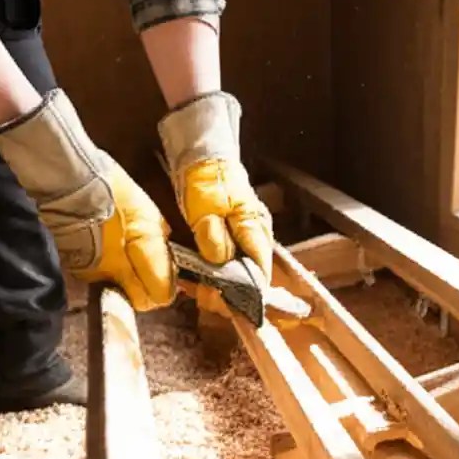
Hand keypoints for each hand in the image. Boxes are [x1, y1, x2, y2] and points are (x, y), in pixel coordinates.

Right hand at [0, 90, 175, 311]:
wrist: (67, 182)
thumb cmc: (111, 189)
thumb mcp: (146, 209)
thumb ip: (159, 239)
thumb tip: (166, 259)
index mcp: (139, 251)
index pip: (161, 293)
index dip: (166, 287)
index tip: (165, 275)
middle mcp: (117, 270)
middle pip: (141, 302)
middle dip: (148, 291)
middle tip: (147, 270)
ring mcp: (94, 273)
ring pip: (121, 295)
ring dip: (127, 284)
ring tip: (124, 259)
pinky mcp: (78, 270)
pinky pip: (102, 282)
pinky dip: (108, 275)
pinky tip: (106, 255)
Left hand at [158, 92, 273, 281]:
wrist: (203, 157)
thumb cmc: (206, 179)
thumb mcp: (205, 206)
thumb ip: (213, 234)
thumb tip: (220, 260)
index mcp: (255, 227)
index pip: (260, 270)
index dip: (244, 291)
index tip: (222, 300)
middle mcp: (257, 234)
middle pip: (252, 274)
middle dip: (230, 291)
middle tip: (203, 297)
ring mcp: (248, 235)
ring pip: (241, 270)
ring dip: (221, 284)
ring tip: (198, 290)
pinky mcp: (236, 235)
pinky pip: (232, 260)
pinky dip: (217, 272)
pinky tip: (200, 278)